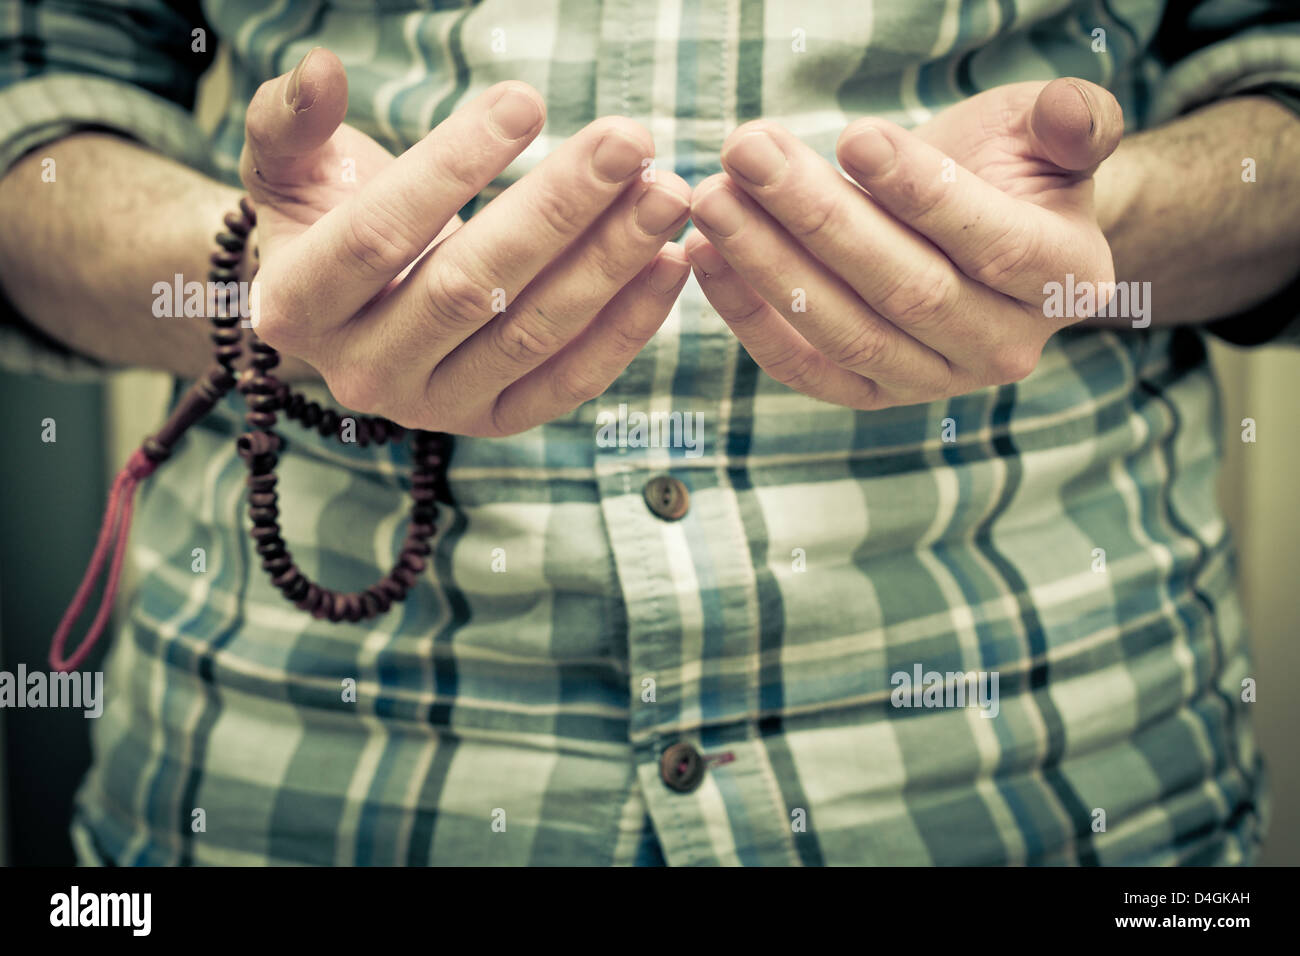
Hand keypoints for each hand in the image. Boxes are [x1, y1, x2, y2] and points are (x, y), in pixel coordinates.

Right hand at [243, 48, 690, 435]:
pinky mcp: (495, 422)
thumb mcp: (290, 169)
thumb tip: (319, 70)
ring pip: (531, 334)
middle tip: (629, 143)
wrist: (350, 311)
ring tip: (666, 192)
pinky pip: (569, 379)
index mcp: (298, 306)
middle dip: (558, 210)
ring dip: (609, 262)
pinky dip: (627, 326)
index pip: (378, 234)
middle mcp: (364, 372)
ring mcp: (434, 407)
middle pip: (468, 287)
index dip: (452, 168)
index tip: (527, 100)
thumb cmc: (324, 220)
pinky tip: (671, 261)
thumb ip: (291, 121)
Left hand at [684, 78, 1123, 409]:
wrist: (982, 233)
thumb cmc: (1013, 171)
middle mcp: (1004, 347)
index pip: (992, 243)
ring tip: (714, 199)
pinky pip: (803, 367)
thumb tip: (1071, 114)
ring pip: (845, 331)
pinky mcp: (871, 393)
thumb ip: (1072, 120)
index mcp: (1064, 280)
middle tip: (747, 153)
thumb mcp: (1048, 131)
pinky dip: (748, 317)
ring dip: (768, 264)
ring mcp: (933, 380)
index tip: (853, 134)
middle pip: (906, 289)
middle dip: (819, 217)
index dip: (923, 192)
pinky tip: (703, 255)